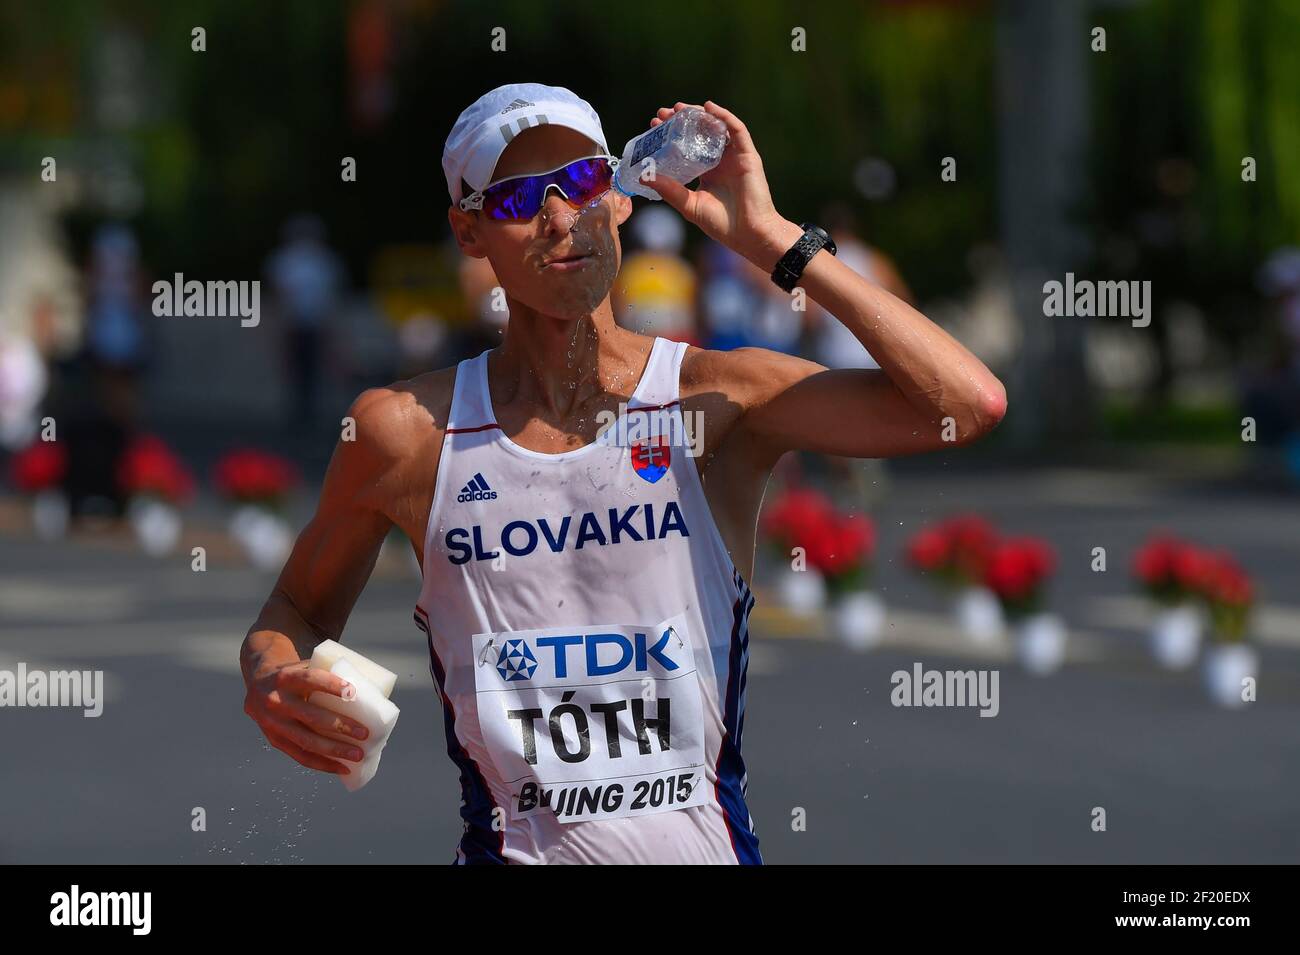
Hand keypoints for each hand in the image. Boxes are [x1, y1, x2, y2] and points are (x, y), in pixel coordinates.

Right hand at [243, 660, 369, 774]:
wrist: (259, 680)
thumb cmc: (296, 673)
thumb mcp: (305, 665)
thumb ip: (329, 674)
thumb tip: (372, 690)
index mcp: (285, 677)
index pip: (309, 679)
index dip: (330, 685)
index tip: (353, 692)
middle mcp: (275, 701)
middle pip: (311, 716)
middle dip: (340, 726)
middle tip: (365, 734)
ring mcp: (272, 723)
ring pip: (306, 741)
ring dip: (334, 751)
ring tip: (358, 756)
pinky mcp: (274, 739)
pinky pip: (299, 755)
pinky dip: (321, 763)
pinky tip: (341, 768)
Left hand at [645, 100, 800, 269]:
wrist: (749, 234)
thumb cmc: (722, 224)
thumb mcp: (689, 205)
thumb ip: (669, 190)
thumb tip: (643, 176)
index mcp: (707, 171)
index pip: (687, 144)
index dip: (671, 133)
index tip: (655, 124)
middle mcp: (721, 160)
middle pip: (700, 132)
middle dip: (682, 119)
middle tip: (663, 113)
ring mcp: (735, 156)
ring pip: (717, 126)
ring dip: (699, 114)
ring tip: (680, 108)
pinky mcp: (748, 155)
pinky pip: (737, 129)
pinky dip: (724, 116)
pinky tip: (709, 107)